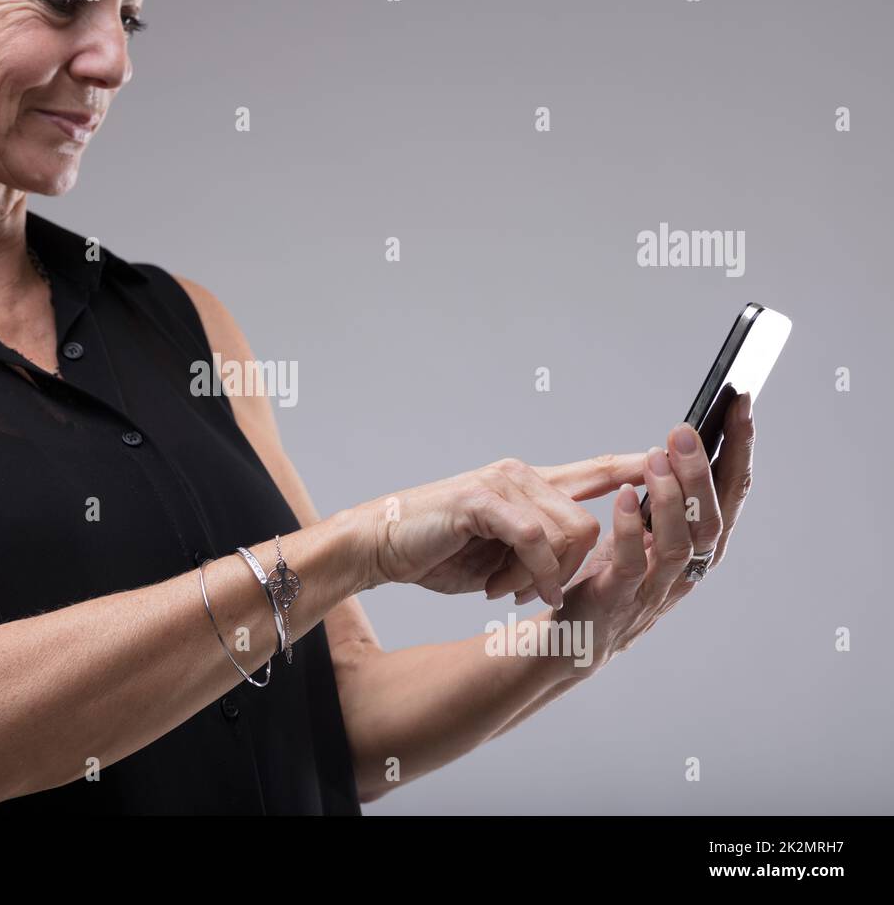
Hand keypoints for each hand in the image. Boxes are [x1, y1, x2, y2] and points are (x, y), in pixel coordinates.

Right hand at [357, 452, 645, 607]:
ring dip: (546, 575)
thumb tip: (577, 564)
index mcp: (530, 484)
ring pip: (569, 531)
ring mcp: (503, 484)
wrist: (382, 544)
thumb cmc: (439, 550)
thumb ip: (541, 546)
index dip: (639, 469)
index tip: (679, 468)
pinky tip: (513, 591)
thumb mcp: (503, 551)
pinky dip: (532, 572)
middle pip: (592, 520)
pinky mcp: (482, 500)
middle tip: (535, 593)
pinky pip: (533, 538)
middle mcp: (522, 476)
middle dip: (574, 568)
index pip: (600, 470)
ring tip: (510, 590)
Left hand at [533, 392, 754, 673]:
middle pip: (713, 520)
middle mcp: (686, 570)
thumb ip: (663, 500)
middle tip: (685, 431)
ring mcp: (654, 590)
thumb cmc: (610, 578)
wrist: (571, 639)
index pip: (731, 494)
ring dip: (671, 498)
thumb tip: (677, 442)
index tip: (740, 404)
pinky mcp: (617, 602)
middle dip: (703, 472)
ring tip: (656, 459)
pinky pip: (633, 565)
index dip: (739, 451)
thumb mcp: (642, 532)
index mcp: (697, 547)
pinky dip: (630, 530)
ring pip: (681, 543)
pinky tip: (622, 497)